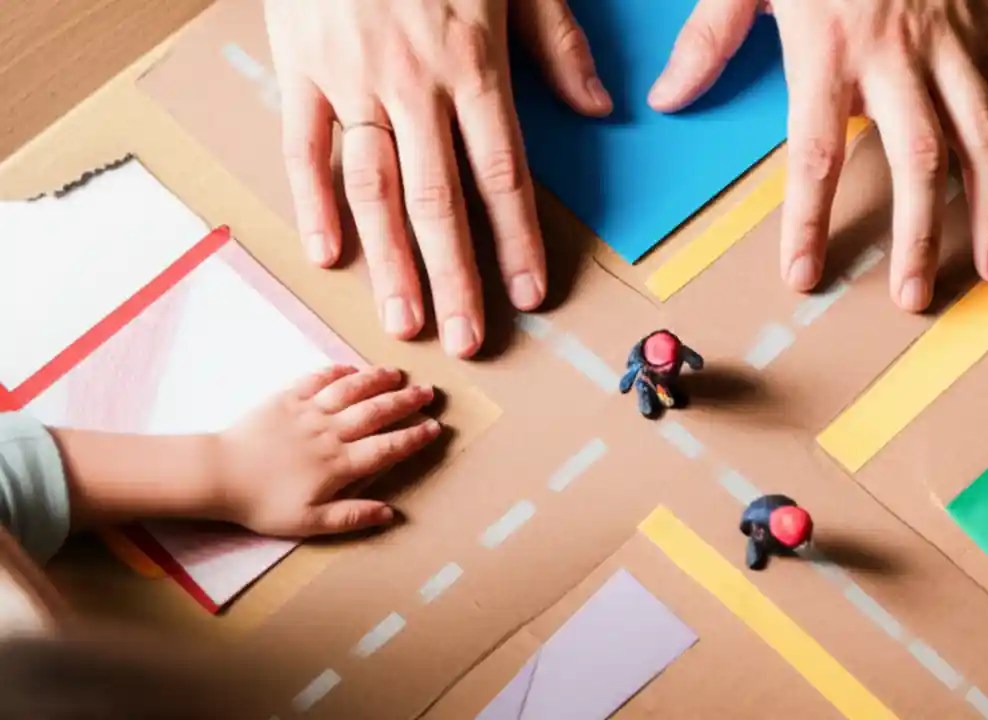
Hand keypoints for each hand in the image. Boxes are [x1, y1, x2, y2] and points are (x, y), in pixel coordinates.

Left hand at [215, 365, 439, 536]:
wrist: (218, 475)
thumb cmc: (263, 504)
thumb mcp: (309, 522)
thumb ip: (351, 516)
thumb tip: (390, 513)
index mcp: (339, 464)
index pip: (386, 447)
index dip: (413, 437)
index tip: (434, 427)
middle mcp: (329, 433)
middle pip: (376, 412)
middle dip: (405, 401)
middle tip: (428, 392)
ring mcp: (308, 411)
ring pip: (351, 390)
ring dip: (377, 380)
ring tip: (397, 374)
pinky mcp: (285, 397)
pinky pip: (317, 378)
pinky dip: (337, 371)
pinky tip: (351, 368)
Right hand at [265, 0, 611, 354]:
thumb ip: (559, 46)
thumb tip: (600, 109)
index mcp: (473, 64)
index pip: (503, 173)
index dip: (517, 240)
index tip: (529, 294)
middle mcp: (413, 84)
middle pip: (439, 200)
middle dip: (456, 277)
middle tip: (468, 341)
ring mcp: (350, 78)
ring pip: (373, 186)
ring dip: (390, 261)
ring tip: (404, 321)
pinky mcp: (298, 66)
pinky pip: (302, 144)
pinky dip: (311, 200)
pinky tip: (328, 252)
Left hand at [650, 0, 987, 310]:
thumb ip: (708, 37)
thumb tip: (666, 97)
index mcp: (829, 47)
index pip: (816, 152)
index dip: (809, 219)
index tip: (804, 275)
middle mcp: (898, 52)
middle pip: (919, 157)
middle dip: (922, 233)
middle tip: (916, 295)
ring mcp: (955, 35)